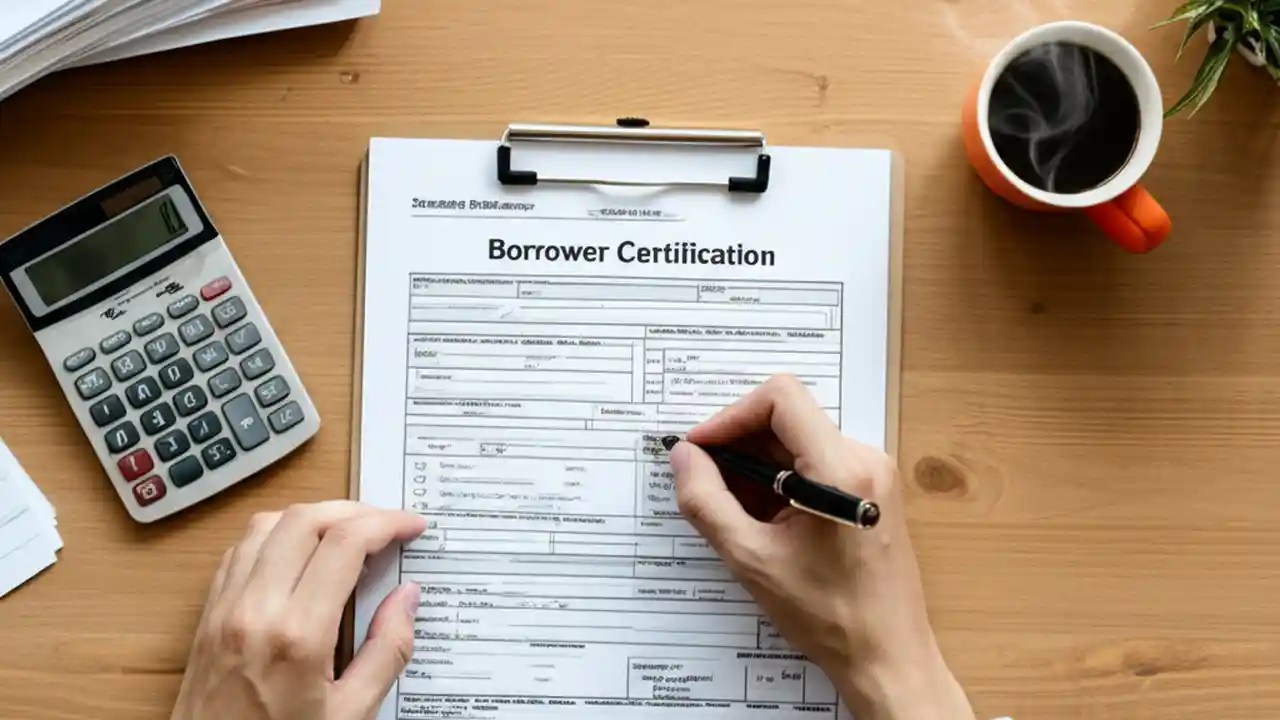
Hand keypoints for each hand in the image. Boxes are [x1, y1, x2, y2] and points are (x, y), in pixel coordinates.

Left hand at [171, 501, 426, 719]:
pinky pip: (239, 550)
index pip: (345, 544)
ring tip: (345, 533)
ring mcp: (224, 608)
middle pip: (305, 519)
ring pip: (266, 524)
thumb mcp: (351, 714)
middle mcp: (255, 610)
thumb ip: (386, 652)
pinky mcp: (207, 616)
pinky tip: (298, 554)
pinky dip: (274, 536)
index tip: (410, 526)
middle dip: (353, 511)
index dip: (386, 523)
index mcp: (298, 635)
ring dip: (311, 517)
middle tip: (385, 525)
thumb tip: (407, 598)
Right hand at [670, 375, 974, 719]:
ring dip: (757, 466)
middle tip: (704, 483)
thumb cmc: (829, 616)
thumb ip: (707, 501)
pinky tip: (762, 520)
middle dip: (738, 445)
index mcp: (842, 469)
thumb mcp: (751, 559)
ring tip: (732, 511)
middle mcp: (865, 460)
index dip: (730, 417)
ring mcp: (873, 475)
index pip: (780, 398)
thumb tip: (683, 458)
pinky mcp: (872, 492)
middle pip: (787, 419)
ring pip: (799, 442)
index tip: (700, 450)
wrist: (888, 657)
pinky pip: (816, 464)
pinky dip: (780, 481)